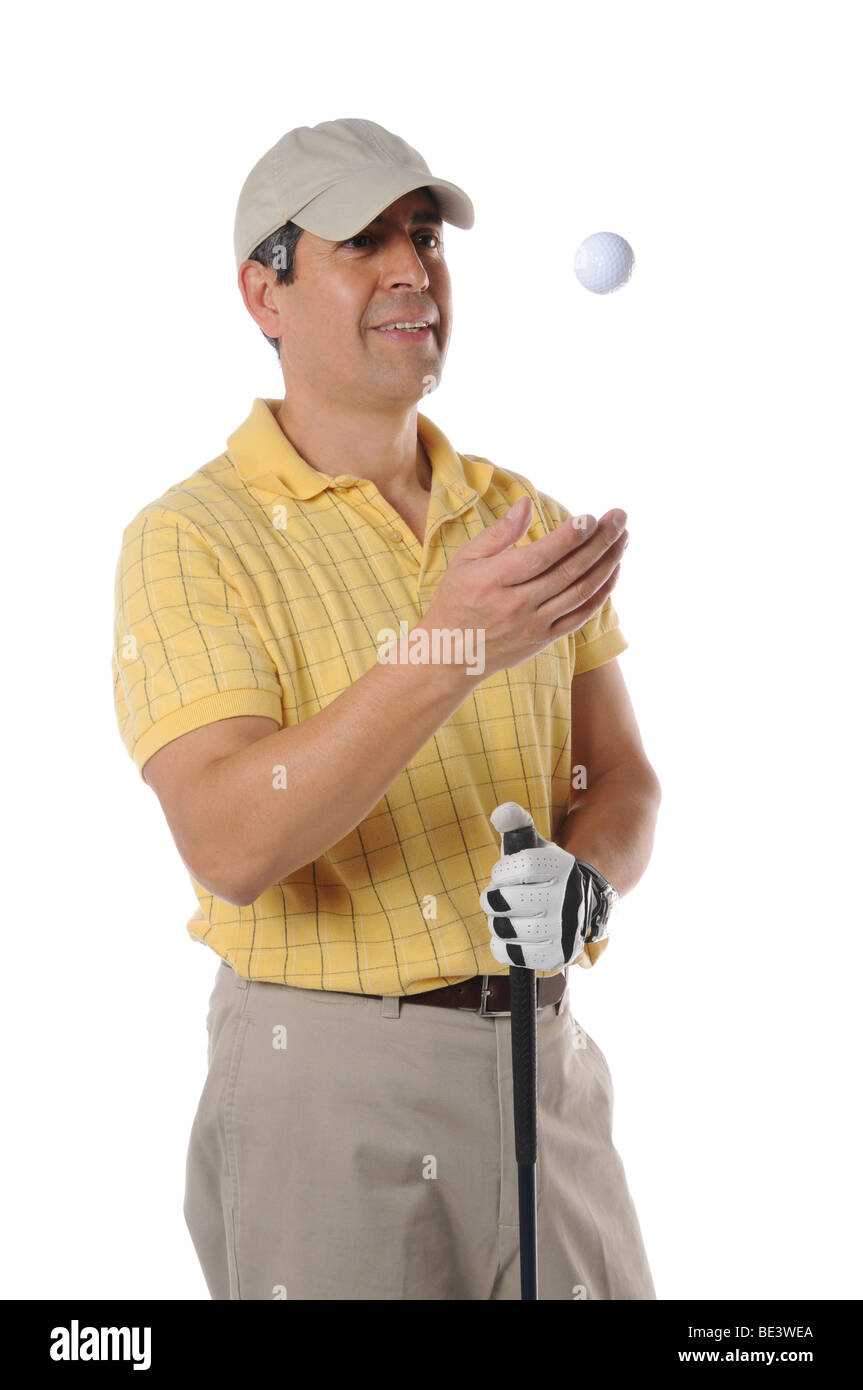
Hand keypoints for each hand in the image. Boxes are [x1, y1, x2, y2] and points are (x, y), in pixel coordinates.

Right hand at [417, 499, 627, 680]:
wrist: (450, 655)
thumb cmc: (457, 598)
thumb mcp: (465, 560)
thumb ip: (499, 533)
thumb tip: (526, 504)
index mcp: (493, 581)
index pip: (540, 556)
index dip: (569, 537)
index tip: (592, 517)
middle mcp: (517, 605)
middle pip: (568, 571)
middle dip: (600, 541)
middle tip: (620, 516)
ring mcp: (534, 624)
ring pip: (580, 591)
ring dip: (607, 563)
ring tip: (623, 537)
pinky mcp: (545, 638)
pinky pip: (581, 615)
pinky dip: (602, 592)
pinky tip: (614, 569)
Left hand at [479, 804, 592, 970]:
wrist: (576, 905)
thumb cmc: (542, 873)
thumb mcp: (533, 844)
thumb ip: (516, 823)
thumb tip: (502, 812)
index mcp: (561, 866)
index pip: (520, 865)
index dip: (502, 871)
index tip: (503, 874)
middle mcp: (568, 898)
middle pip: (506, 900)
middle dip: (492, 898)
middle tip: (496, 897)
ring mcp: (564, 930)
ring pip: (507, 929)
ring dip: (495, 922)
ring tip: (503, 916)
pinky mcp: (557, 956)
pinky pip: (513, 955)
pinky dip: (502, 947)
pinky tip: (509, 936)